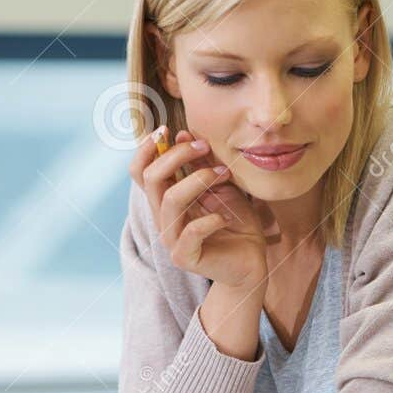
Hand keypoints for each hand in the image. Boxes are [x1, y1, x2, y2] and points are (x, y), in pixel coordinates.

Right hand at [130, 128, 268, 290]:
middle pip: (152, 179)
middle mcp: (163, 218)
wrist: (251, 263)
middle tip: (205, 145)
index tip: (166, 129)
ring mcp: (171, 239)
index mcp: (166, 200)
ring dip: (199, 180)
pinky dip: (211, 219)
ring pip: (171, 200)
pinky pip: (191, 232)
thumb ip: (202, 165)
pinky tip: (226, 217)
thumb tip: (183, 135)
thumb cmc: (237, 224)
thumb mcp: (221, 188)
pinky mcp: (185, 257)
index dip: (146, 149)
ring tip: (224, 174)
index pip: (140, 171)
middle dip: (177, 156)